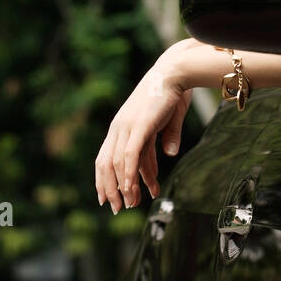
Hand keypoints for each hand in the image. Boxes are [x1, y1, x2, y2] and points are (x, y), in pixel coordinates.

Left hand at [95, 48, 191, 213]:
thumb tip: (169, 154)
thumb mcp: (167, 121)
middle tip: (118, 208)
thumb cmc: (173, 93)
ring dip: (124, 187)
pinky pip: (130, 156)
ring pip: (118, 164)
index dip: (104, 179)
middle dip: (111, 188)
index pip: (105, 157)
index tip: (108, 198)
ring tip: (131, 203)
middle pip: (107, 164)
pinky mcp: (140, 125)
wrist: (176, 71)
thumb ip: (166, 137)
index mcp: (122, 125)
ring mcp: (128, 126)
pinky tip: (132, 189)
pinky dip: (129, 174)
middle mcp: (120, 127)